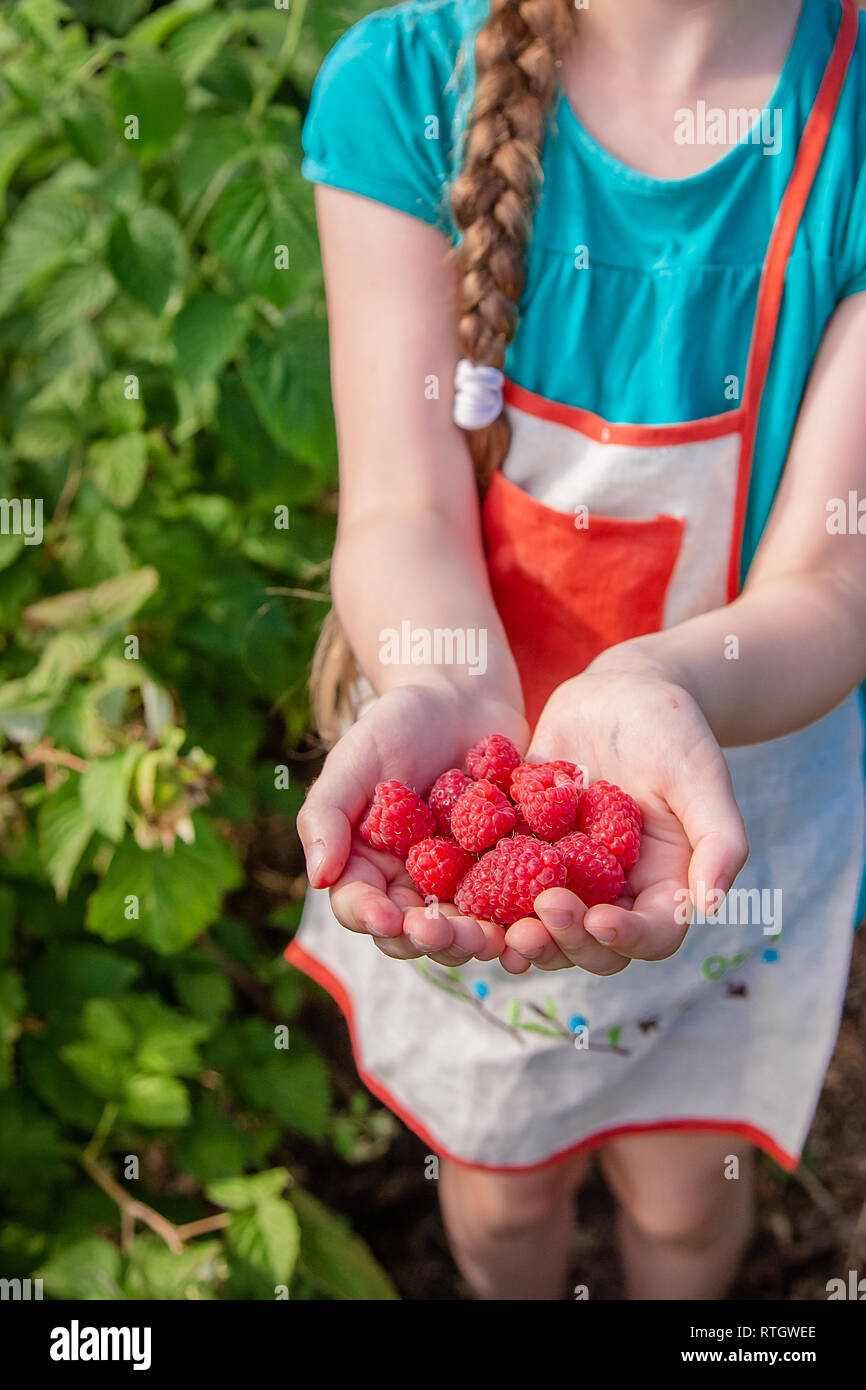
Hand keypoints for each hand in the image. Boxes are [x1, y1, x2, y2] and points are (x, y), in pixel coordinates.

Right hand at [297, 682, 528, 967]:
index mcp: (367, 864)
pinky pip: (514, 904)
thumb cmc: (397, 723)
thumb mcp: (354, 759)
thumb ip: (327, 814)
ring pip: (466, 929)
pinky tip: (534, 921)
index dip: (370, 917)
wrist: (463, 697)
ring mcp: (461, 882)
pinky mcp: (507, 871)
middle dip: (429, 939)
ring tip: (492, 938)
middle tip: (444, 932)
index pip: (359, 905)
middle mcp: (411, 883)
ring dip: (476, 941)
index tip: (389, 918)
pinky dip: (521, 919)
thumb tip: (318, 877)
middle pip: (415, 931)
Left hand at [500, 656, 748, 974]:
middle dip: (564, 942)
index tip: (598, 920)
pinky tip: (455, 899)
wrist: (618, 692)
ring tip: (496, 930)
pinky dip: (482, 900)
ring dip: (520, 937)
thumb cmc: (673, 727)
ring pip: (542, 927)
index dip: (626, 938)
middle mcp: (613, 893)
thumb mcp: (701, 776)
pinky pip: (501, 886)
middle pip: (591, 945)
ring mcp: (566, 878)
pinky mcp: (525, 855)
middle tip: (535, 923)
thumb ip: (719, 839)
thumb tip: (713, 904)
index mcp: (663, 886)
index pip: (652, 934)